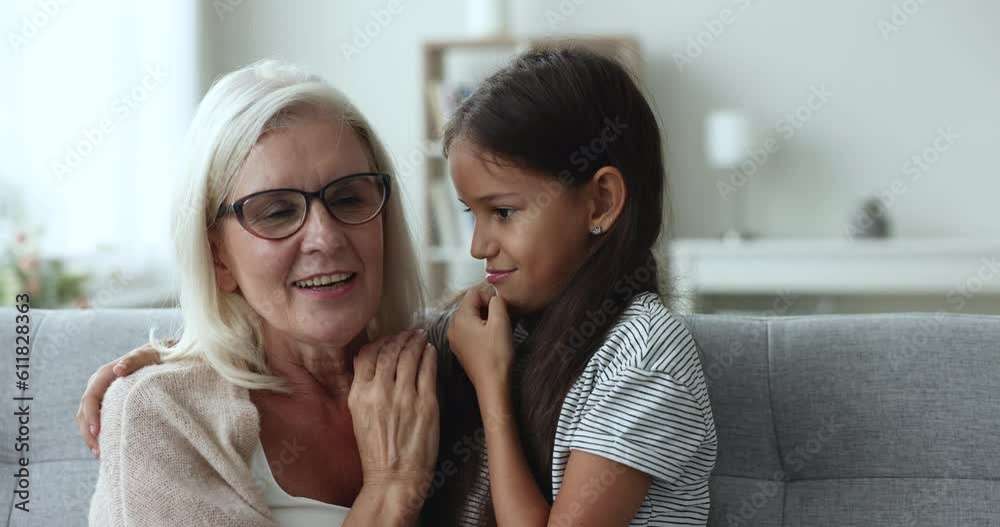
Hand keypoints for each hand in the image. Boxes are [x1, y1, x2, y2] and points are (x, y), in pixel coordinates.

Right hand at [76, 344, 165, 456]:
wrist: (163, 355)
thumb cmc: (156, 355)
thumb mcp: (148, 355)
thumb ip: (134, 360)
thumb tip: (118, 369)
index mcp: (104, 374)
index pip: (90, 398)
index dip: (90, 416)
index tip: (98, 433)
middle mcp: (99, 384)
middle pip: (84, 411)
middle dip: (88, 432)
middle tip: (98, 451)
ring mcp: (103, 395)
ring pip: (88, 418)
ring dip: (91, 436)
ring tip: (100, 454)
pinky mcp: (109, 403)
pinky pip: (98, 419)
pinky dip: (99, 433)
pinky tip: (106, 447)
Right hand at [348, 330, 438, 514]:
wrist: (394, 479)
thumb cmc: (377, 452)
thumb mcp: (359, 417)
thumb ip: (365, 391)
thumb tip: (375, 368)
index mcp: (359, 396)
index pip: (366, 355)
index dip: (379, 342)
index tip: (388, 339)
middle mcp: (379, 392)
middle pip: (389, 351)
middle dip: (400, 337)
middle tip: (408, 333)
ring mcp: (404, 397)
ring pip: (410, 356)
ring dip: (416, 341)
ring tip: (420, 336)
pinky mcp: (427, 404)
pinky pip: (428, 370)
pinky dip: (429, 356)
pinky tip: (431, 350)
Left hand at [446, 288, 514, 391]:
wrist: (493, 384)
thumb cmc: (496, 355)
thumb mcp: (501, 322)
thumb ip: (498, 302)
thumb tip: (496, 297)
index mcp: (459, 318)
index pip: (474, 293)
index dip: (490, 299)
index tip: (501, 312)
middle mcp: (452, 327)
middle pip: (471, 305)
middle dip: (488, 309)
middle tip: (501, 322)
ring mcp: (455, 339)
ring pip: (471, 318)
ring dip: (486, 320)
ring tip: (497, 333)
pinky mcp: (461, 349)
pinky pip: (470, 331)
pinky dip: (481, 331)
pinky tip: (491, 341)